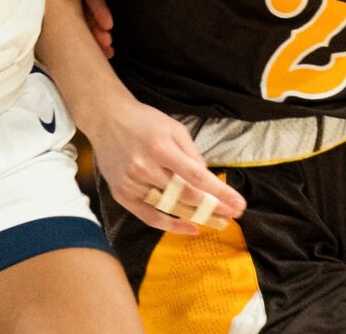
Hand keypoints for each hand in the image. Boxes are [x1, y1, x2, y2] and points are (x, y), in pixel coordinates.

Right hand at [89, 97, 245, 234]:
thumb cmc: (145, 121)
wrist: (106, 118)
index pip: (197, 178)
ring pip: (170, 208)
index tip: (238, 205)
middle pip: (185, 196)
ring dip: (196, 218)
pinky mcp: (121, 194)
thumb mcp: (175, 129)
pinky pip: (149, 216)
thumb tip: (208, 180)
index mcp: (162, 148)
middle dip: (213, 208)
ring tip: (217, 223)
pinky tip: (190, 227)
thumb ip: (192, 155)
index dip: (220, 194)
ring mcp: (131, 183)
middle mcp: (145, 167)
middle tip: (233, 215)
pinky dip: (170, 225)